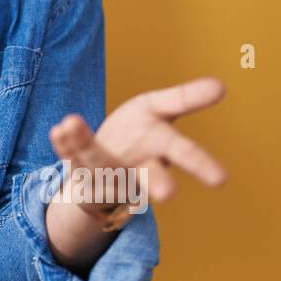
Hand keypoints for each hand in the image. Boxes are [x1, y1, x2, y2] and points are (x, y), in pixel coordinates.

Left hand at [48, 76, 227, 218]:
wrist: (104, 175)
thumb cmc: (139, 138)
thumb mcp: (161, 111)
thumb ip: (186, 99)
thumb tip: (221, 85)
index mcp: (161, 149)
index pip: (182, 153)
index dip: (200, 164)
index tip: (220, 178)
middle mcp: (138, 169)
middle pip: (150, 178)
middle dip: (158, 184)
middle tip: (168, 194)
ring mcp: (109, 174)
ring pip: (102, 167)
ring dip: (87, 148)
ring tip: (70, 124)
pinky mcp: (81, 172)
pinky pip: (72, 157)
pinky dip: (65, 143)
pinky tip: (58, 129)